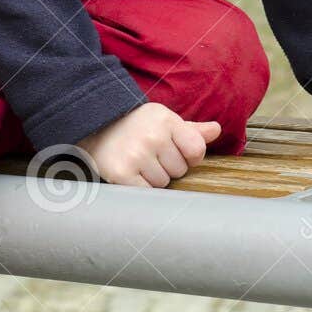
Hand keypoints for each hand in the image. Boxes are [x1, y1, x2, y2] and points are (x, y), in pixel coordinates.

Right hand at [75, 102, 220, 186]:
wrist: (95, 128)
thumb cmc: (136, 127)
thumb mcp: (163, 121)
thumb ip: (191, 131)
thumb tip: (216, 130)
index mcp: (166, 120)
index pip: (196, 151)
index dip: (189, 157)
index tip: (175, 151)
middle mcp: (152, 136)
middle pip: (180, 170)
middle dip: (168, 167)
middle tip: (150, 155)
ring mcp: (136, 155)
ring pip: (164, 183)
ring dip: (154, 178)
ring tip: (139, 163)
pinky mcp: (121, 173)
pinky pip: (147, 191)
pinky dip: (141, 187)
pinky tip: (131, 173)